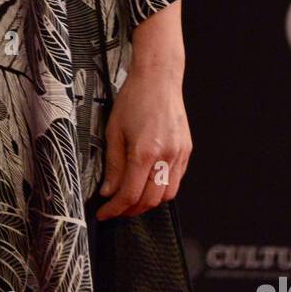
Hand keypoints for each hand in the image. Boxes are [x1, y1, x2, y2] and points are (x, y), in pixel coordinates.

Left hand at [96, 63, 191, 220]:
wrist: (158, 78)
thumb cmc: (134, 99)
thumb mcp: (114, 130)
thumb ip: (113, 164)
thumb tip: (109, 191)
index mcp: (144, 151)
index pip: (130, 194)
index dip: (115, 209)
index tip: (104, 213)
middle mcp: (166, 156)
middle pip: (150, 200)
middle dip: (130, 210)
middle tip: (115, 209)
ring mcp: (180, 155)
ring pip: (167, 195)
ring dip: (148, 203)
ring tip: (131, 198)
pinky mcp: (186, 151)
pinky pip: (176, 181)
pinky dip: (162, 189)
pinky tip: (148, 183)